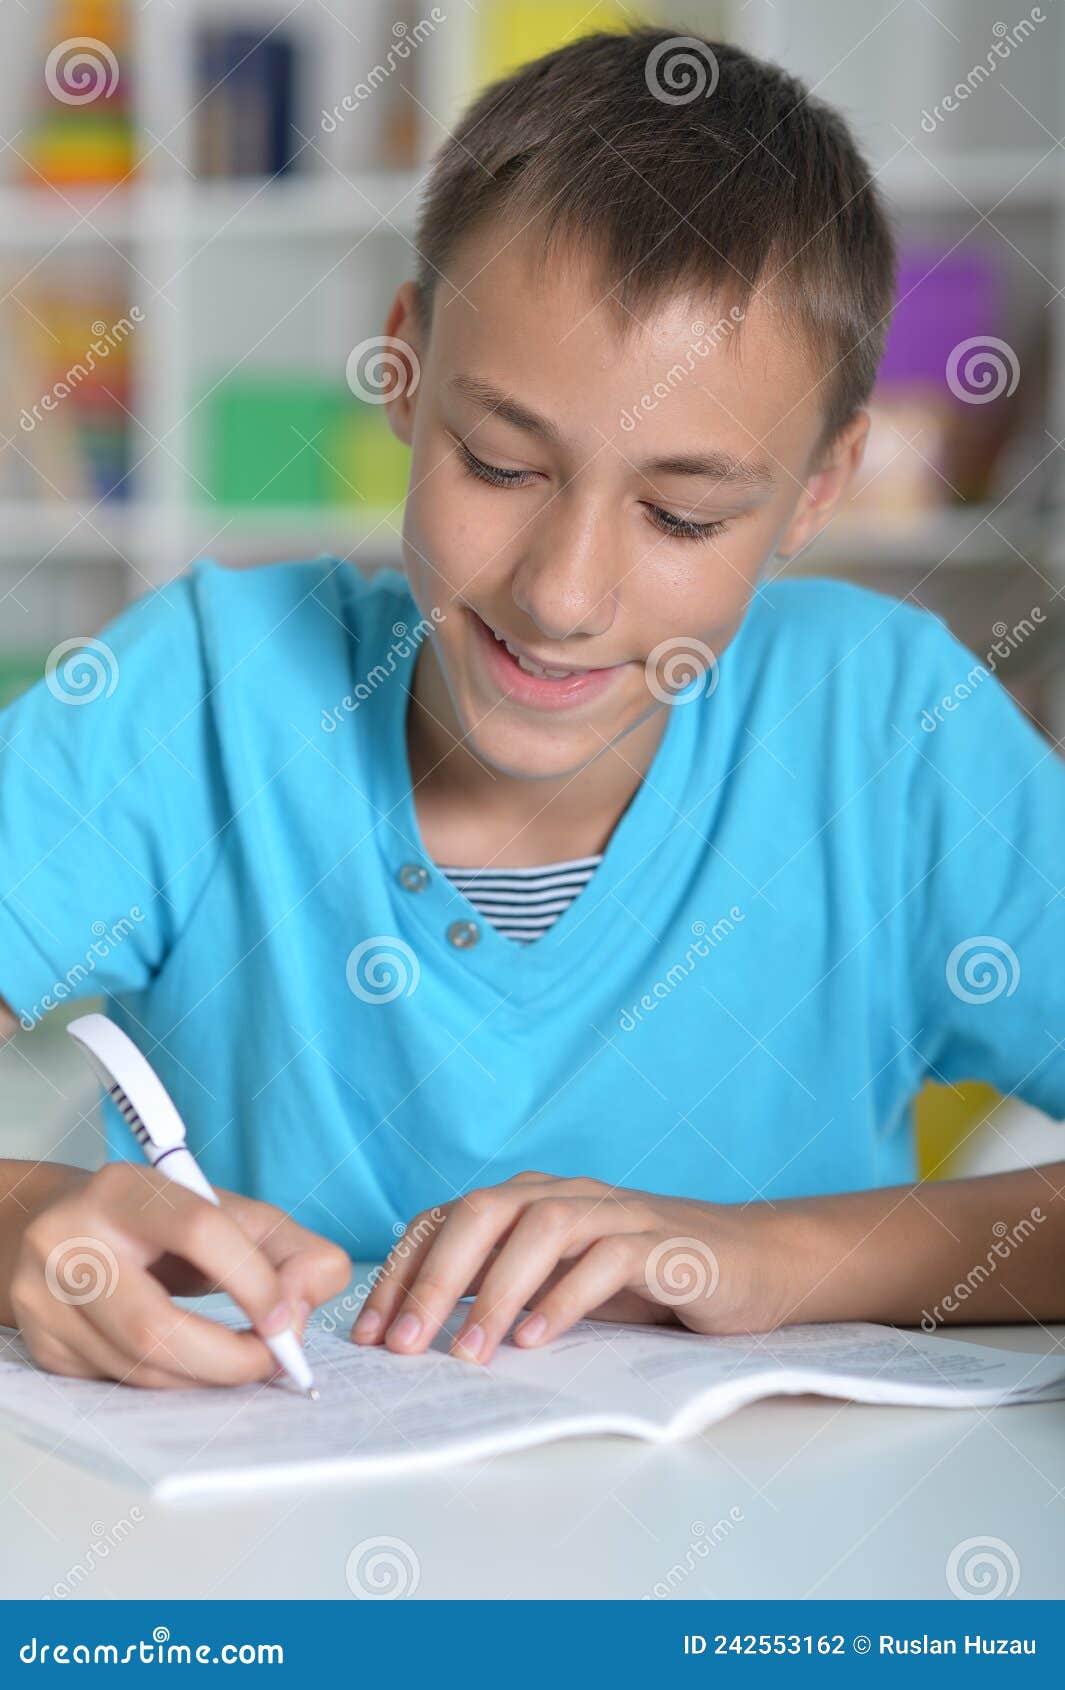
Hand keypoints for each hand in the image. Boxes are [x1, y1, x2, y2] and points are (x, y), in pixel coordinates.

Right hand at [9, 1161, 350, 1386]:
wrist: (65, 1228)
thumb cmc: (158, 1222)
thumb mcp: (227, 1213)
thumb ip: (288, 1250)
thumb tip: (301, 1310)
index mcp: (122, 1190)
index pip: (199, 1231)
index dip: (255, 1283)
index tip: (286, 1319)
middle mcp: (68, 1240)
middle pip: (155, 1327)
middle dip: (230, 1359)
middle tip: (272, 1361)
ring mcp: (45, 1299)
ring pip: (139, 1368)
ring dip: (205, 1378)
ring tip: (239, 1361)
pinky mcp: (44, 1347)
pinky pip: (121, 1386)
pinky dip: (171, 1383)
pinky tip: (188, 1362)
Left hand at [351, 1173, 798, 1363]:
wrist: (754, 1263)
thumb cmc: (646, 1280)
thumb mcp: (561, 1284)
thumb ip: (502, 1291)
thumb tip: (417, 1333)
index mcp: (529, 1200)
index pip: (445, 1218)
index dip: (402, 1271)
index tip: (370, 1334)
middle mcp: (565, 1194)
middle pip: (482, 1212)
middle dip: (434, 1277)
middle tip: (403, 1345)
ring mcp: (616, 1212)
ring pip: (541, 1228)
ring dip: (496, 1291)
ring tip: (469, 1352)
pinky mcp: (664, 1242)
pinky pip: (607, 1258)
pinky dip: (567, 1297)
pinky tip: (540, 1340)